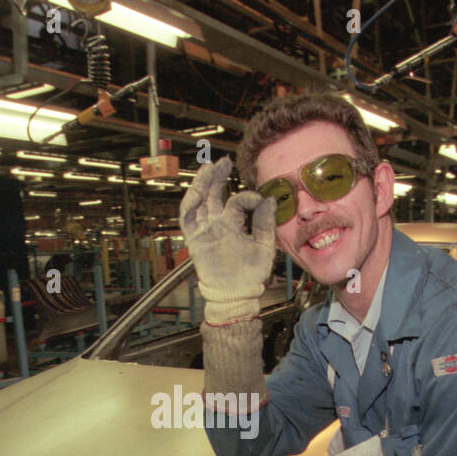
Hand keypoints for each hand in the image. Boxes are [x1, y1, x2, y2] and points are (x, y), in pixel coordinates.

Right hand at [178, 155, 275, 319]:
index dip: (247, 197)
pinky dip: (191, 201)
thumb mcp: (264, 244)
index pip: (236, 202)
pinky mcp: (195, 239)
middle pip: (212, 194)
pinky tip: (198, 188)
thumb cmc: (251, 273)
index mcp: (232, 224)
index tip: (258, 199)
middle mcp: (216, 224)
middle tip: (224, 162)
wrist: (237, 293)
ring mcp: (204, 231)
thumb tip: (268, 199)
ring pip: (198, 201)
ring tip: (209, 167)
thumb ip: (264, 222)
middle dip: (217, 176)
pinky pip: (188, 217)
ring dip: (202, 183)